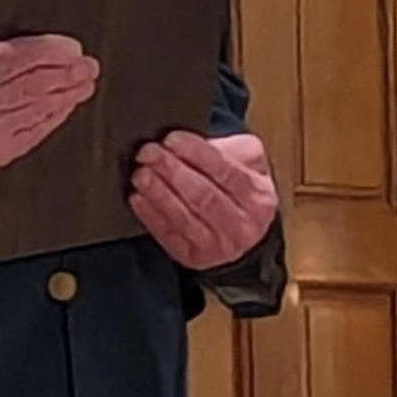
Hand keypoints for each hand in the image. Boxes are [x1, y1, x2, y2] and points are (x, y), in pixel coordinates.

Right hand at [0, 23, 97, 173]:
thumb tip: (30, 37)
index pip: (27, 57)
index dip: (56, 51)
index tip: (74, 48)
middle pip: (41, 84)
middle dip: (71, 73)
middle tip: (89, 67)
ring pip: (41, 110)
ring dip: (67, 96)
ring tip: (83, 86)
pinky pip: (32, 135)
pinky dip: (51, 120)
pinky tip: (61, 108)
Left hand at [128, 128, 278, 269]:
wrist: (239, 231)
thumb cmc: (237, 190)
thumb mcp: (247, 163)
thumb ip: (231, 148)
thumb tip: (194, 141)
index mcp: (259, 197)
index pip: (227, 172)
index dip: (196, 153)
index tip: (171, 139)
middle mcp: (243, 226)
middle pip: (203, 195)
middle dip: (172, 170)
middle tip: (148, 153)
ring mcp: (218, 246)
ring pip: (184, 217)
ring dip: (158, 193)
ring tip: (141, 174)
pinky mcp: (194, 258)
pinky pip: (169, 235)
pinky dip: (150, 215)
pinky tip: (137, 198)